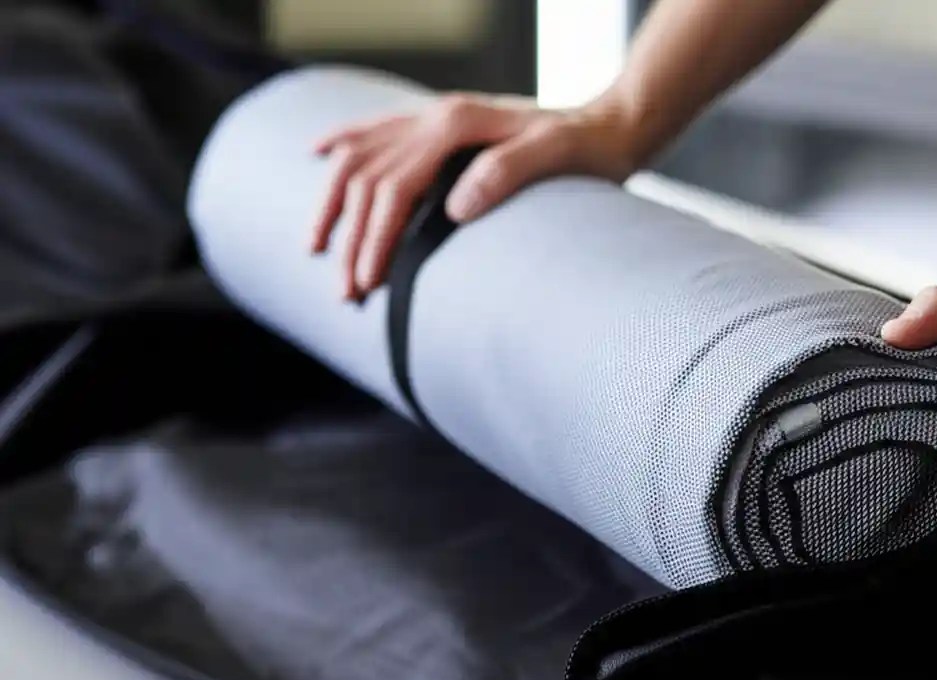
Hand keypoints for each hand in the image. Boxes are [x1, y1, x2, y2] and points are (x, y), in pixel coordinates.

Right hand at [310, 93, 644, 300]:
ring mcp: (434, 116)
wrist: (609, 124)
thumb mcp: (555, 157)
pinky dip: (343, 141)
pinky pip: (376, 127)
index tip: (365, 284)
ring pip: (360, 155)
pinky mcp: (439, 123)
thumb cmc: (587, 147)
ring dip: (334, 204)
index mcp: (455, 124)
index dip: (374, 238)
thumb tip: (456, 207)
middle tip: (344, 293)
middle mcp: (436, 116)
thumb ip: (506, 173)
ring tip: (314, 249)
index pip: (393, 187)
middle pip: (367, 178)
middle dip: (349, 238)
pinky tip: (317, 154)